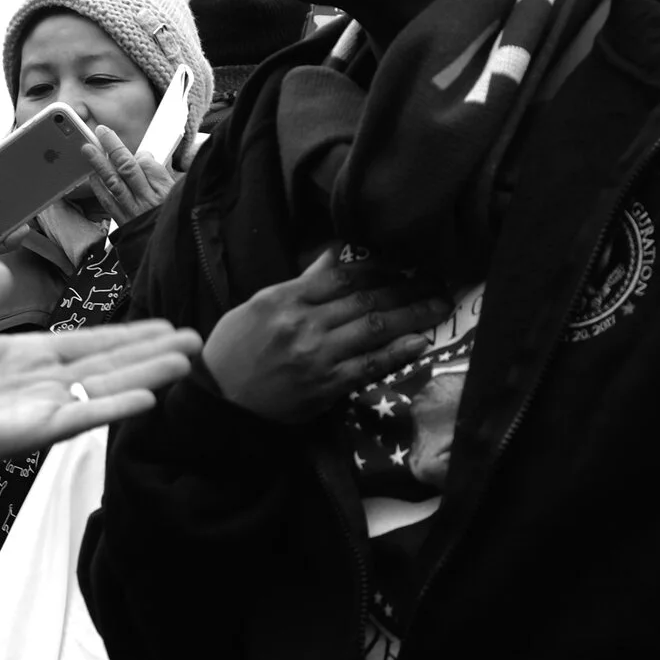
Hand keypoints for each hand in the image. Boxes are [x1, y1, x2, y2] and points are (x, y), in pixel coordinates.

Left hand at [0, 260, 200, 482]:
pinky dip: (113, 407)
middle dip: (153, 353)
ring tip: (187, 363)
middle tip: (197, 342)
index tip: (163, 325)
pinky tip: (147, 397)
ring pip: (105, 388)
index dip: (128, 335)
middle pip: (110, 365)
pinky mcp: (29, 431)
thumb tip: (4, 261)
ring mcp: (39, 408)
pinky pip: (80, 417)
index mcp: (26, 357)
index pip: (90, 344)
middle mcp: (41, 384)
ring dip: (147, 375)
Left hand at [82, 126, 175, 224]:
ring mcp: (132, 211)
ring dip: (99, 164)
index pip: (149, 165)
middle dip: (113, 148)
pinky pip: (107, 202)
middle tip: (101, 131)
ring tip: (87, 148)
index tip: (139, 152)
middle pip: (128, 169)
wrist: (170, 253)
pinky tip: (91, 176)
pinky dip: (98, 187)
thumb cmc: (174, 220)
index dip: (140, 154)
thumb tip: (145, 157)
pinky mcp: (122, 222)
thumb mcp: (179, 194)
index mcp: (164, 192)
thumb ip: (163, 174)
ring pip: (113, 183)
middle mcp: (147, 200)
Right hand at [201, 249, 452, 423]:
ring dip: (413, 314)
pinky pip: (370, 365)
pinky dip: (398, 352)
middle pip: (365, 298)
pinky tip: (420, 341)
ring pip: (374, 328)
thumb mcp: (258, 305)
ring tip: (439, 305)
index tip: (403, 263)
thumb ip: (300, 283)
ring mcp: (317, 356)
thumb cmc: (234, 349)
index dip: (378, 267)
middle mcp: (303, 324)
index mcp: (283, 299)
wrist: (220, 401)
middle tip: (436, 279)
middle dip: (406, 287)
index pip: (341, 275)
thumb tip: (334, 258)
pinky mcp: (327, 385)